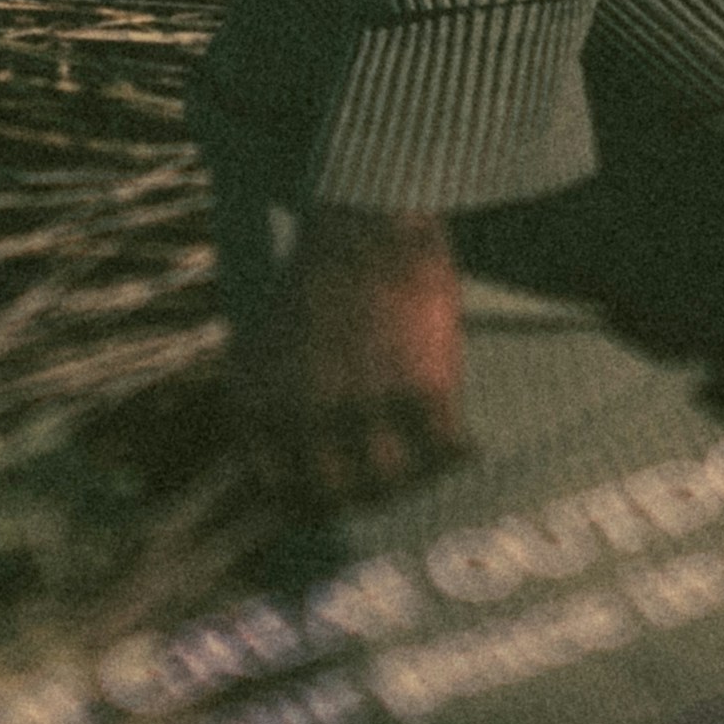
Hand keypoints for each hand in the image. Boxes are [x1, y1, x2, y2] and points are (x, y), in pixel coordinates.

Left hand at [239, 206, 468, 510]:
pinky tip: (463, 440)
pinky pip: (447, 451)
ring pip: (396, 483)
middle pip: (342, 497)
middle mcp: (309, 416)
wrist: (366, 223)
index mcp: (262, 407)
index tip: (342, 496)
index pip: (283, 493)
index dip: (315, 501)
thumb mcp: (260, 349)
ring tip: (429, 458)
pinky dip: (458, 450)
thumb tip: (278, 486)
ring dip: (416, 477)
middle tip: (393, 477)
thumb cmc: (318, 283)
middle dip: (367, 493)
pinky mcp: (423, 390)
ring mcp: (366, 407)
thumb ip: (267, 412)